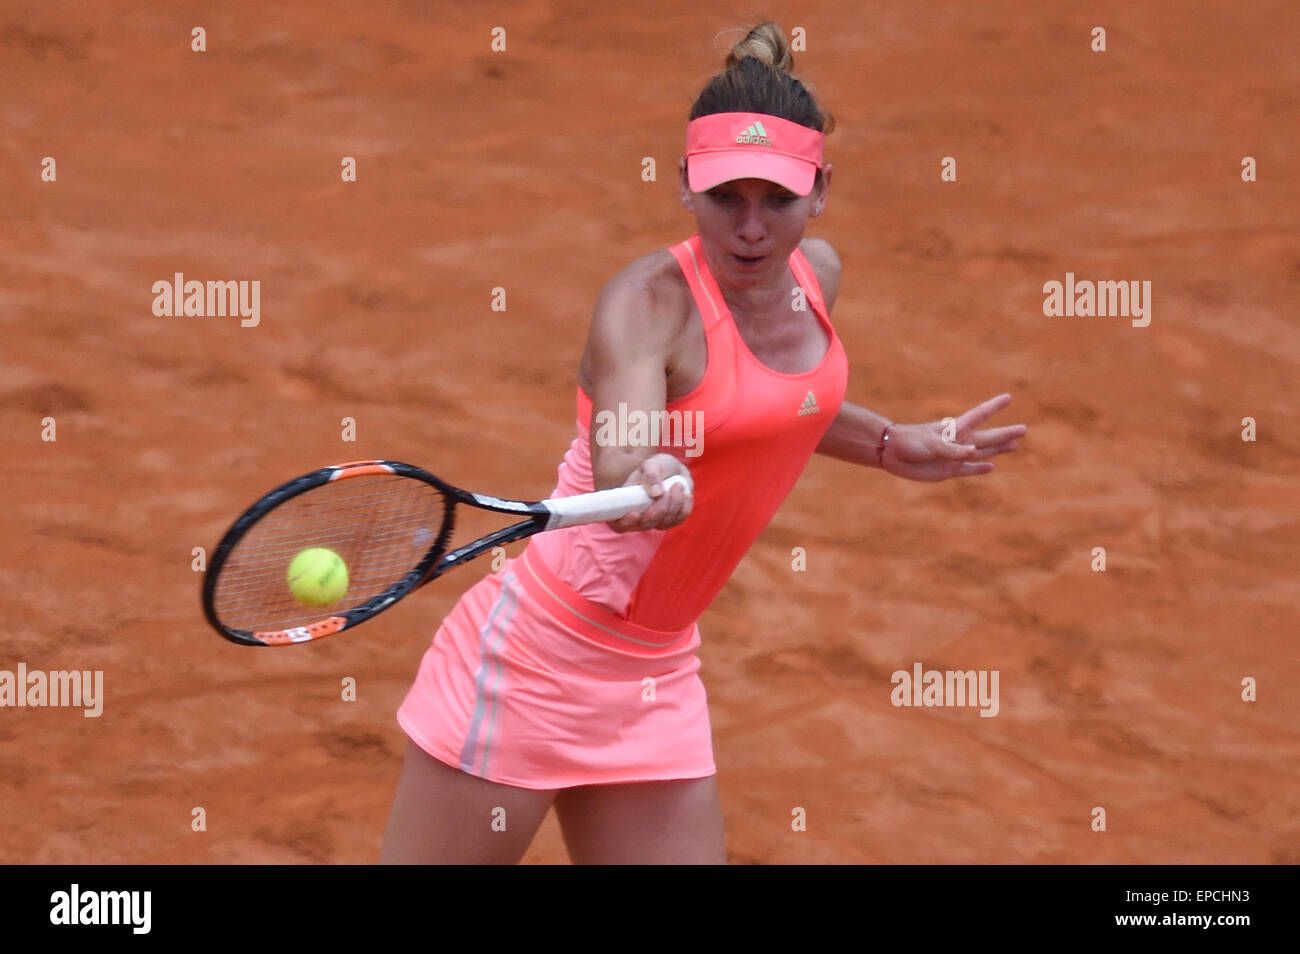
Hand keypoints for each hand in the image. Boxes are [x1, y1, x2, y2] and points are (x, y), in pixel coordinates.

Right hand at [606, 453, 693, 532]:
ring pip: (664, 523)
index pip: (619, 524)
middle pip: (645, 525)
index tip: (635, 513)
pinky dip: (684, 506)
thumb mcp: (651, 464)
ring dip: (673, 504)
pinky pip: (679, 520)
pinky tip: (685, 493)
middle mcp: (640, 517)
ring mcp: (656, 521)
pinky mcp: (672, 521)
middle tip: (664, 491)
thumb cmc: (657, 467)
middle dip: (657, 510)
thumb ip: (650, 476)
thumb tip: (656, 494)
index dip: (625, 523)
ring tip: (677, 484)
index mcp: (626, 504)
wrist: (674, 469)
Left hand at [882, 393, 1026, 481]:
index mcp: (955, 429)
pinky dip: (979, 469)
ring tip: (1014, 445)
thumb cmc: (910, 442)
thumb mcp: (931, 443)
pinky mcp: (948, 470)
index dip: (994, 406)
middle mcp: (959, 442)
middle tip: (1024, 429)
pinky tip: (991, 466)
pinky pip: (968, 470)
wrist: (891, 453)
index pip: (980, 415)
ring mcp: (955, 456)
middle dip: (1006, 433)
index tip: (1009, 396)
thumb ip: (951, 448)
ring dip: (998, 450)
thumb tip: (973, 453)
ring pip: (982, 453)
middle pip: (988, 437)